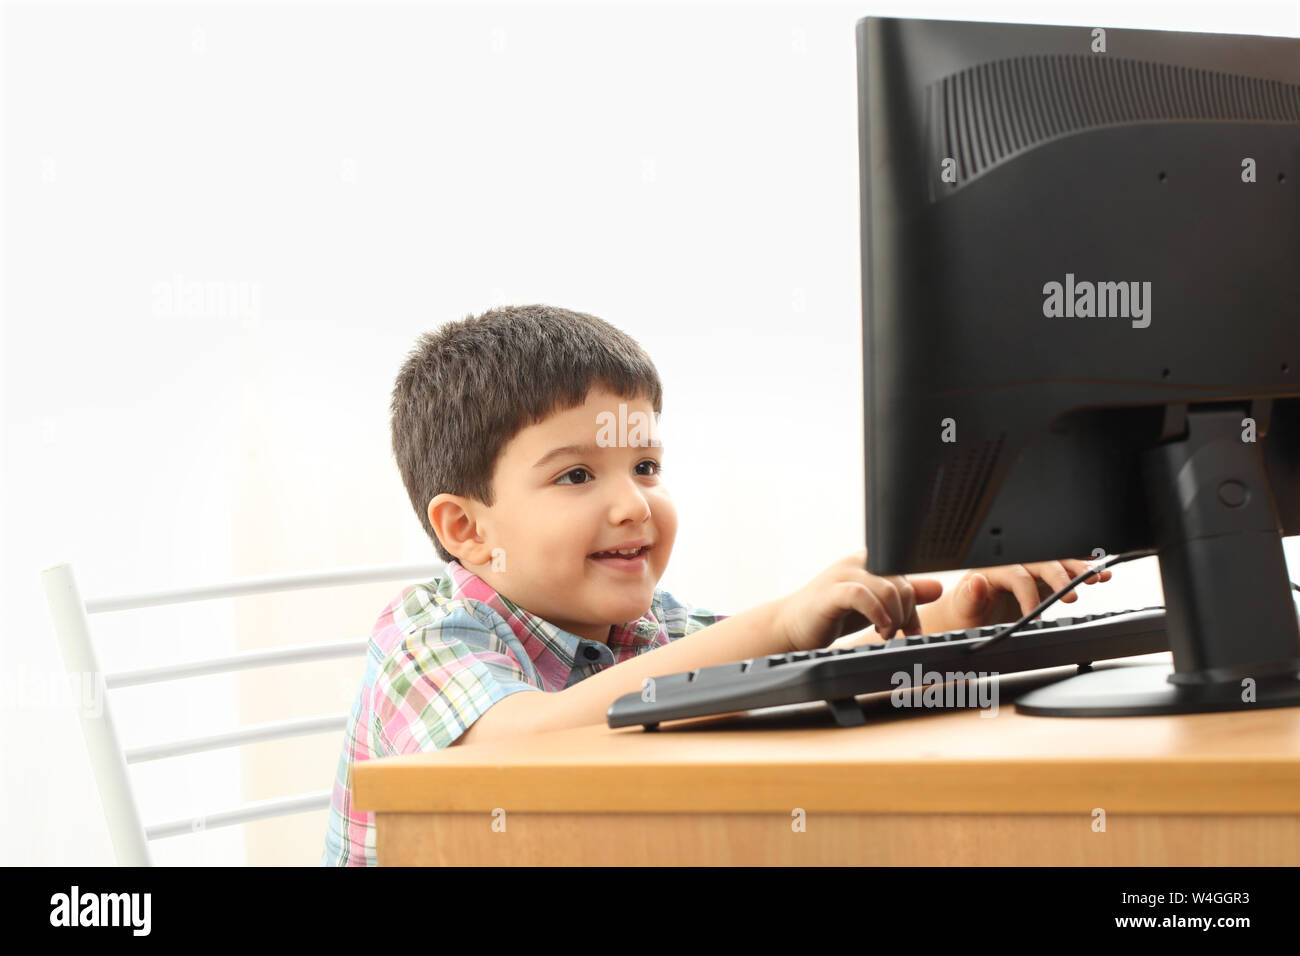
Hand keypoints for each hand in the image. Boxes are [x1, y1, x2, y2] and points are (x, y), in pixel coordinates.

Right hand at [774, 549, 944, 652]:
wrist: (790, 627)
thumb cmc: (831, 614)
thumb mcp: (874, 605)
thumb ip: (902, 595)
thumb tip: (937, 586)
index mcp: (869, 561)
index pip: (907, 578)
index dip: (914, 606)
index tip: (912, 631)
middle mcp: (858, 562)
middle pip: (901, 584)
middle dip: (906, 615)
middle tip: (897, 635)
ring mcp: (843, 575)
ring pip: (888, 588)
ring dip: (894, 617)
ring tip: (885, 634)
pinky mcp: (831, 592)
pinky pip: (863, 595)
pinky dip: (878, 614)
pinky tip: (879, 629)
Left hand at [939, 559, 1112, 631]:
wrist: (969, 617)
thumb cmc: (965, 613)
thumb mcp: (962, 609)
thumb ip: (969, 596)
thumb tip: (976, 581)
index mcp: (994, 569)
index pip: (1018, 575)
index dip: (1028, 594)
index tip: (1034, 615)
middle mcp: (1014, 565)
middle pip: (1042, 564)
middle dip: (1060, 576)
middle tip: (1073, 595)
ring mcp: (1030, 571)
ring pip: (1057, 564)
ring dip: (1078, 569)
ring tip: (1096, 578)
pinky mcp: (1042, 580)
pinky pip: (1064, 573)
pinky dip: (1082, 572)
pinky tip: (1101, 574)